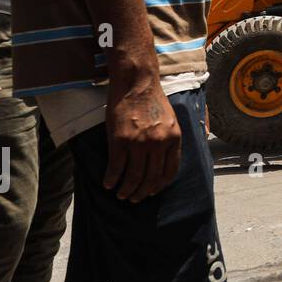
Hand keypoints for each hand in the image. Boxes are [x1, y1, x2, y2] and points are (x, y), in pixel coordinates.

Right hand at [103, 78, 181, 201]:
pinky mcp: (120, 140)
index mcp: (174, 139)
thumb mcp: (170, 120)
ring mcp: (139, 143)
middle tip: (134, 199)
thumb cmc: (152, 100)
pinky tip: (108, 184)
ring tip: (121, 195)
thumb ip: (169, 139)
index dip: (159, 186)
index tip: (152, 191)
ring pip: (133, 177)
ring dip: (126, 190)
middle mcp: (159, 143)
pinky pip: (116, 167)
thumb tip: (165, 160)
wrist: (136, 83)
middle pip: (151, 178)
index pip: (169, 172)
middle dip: (142, 193)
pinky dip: (111, 179)